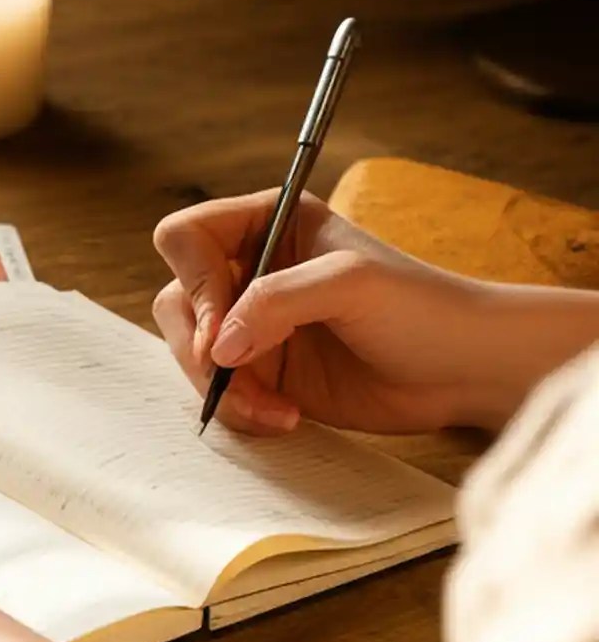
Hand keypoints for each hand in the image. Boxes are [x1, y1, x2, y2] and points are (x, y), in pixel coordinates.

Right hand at [152, 188, 557, 434]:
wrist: (465, 371)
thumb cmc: (423, 308)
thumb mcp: (351, 284)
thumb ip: (276, 301)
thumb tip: (214, 346)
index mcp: (268, 224)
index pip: (186, 238)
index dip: (193, 281)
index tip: (219, 328)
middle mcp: (251, 271)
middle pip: (177, 301)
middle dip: (198, 348)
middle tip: (233, 377)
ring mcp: (252, 325)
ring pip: (191, 354)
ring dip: (223, 389)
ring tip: (273, 411)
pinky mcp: (262, 374)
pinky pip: (220, 393)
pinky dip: (241, 411)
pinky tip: (287, 418)